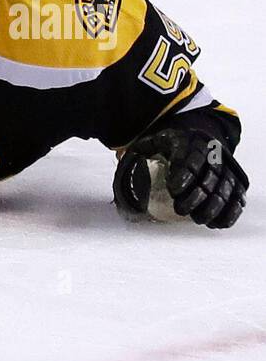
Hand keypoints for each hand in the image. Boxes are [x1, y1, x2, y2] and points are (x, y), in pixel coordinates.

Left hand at [114, 118, 247, 228]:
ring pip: (225, 188)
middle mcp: (213, 154)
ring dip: (214, 206)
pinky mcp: (235, 180)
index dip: (184, 174)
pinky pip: (238, 196)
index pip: (191, 158)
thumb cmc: (172, 144)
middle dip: (196, 195)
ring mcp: (226, 167)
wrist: (201, 137)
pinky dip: (231, 211)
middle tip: (181, 209)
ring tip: (198, 219)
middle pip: (209, 176)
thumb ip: (140, 149)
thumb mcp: (156, 140)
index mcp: (191, 143)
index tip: (174, 189)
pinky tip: (219, 223)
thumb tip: (122, 159)